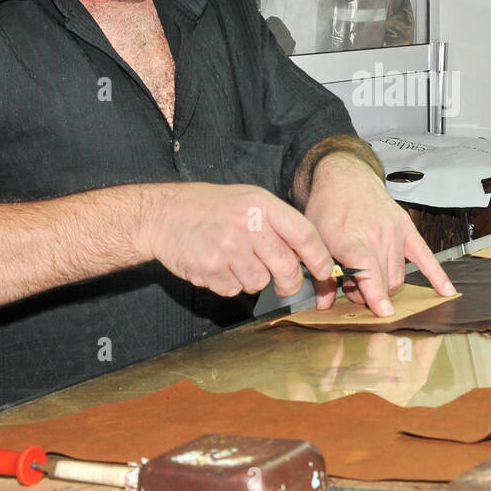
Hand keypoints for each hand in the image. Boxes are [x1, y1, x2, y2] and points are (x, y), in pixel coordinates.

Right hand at [139, 182, 332, 297]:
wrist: (165, 214)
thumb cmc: (212, 208)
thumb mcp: (250, 201)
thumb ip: (278, 224)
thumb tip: (309, 255)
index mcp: (263, 205)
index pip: (304, 235)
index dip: (320, 259)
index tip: (325, 273)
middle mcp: (249, 225)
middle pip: (287, 268)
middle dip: (291, 284)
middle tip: (286, 284)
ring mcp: (229, 248)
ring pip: (260, 283)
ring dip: (253, 279)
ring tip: (235, 260)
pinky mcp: (211, 269)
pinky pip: (234, 290)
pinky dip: (230, 284)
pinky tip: (218, 265)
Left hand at [301, 154, 454, 316]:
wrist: (346, 179)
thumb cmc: (328, 210)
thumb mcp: (315, 241)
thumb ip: (321, 276)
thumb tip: (325, 306)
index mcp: (349, 237)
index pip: (366, 268)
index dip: (375, 291)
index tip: (384, 310)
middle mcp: (375, 234)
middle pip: (384, 280)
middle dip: (370, 295)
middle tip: (354, 288)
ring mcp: (394, 232)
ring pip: (399, 276)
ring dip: (386, 287)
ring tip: (369, 279)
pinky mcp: (407, 229)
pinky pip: (425, 256)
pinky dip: (436, 275)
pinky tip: (445, 291)